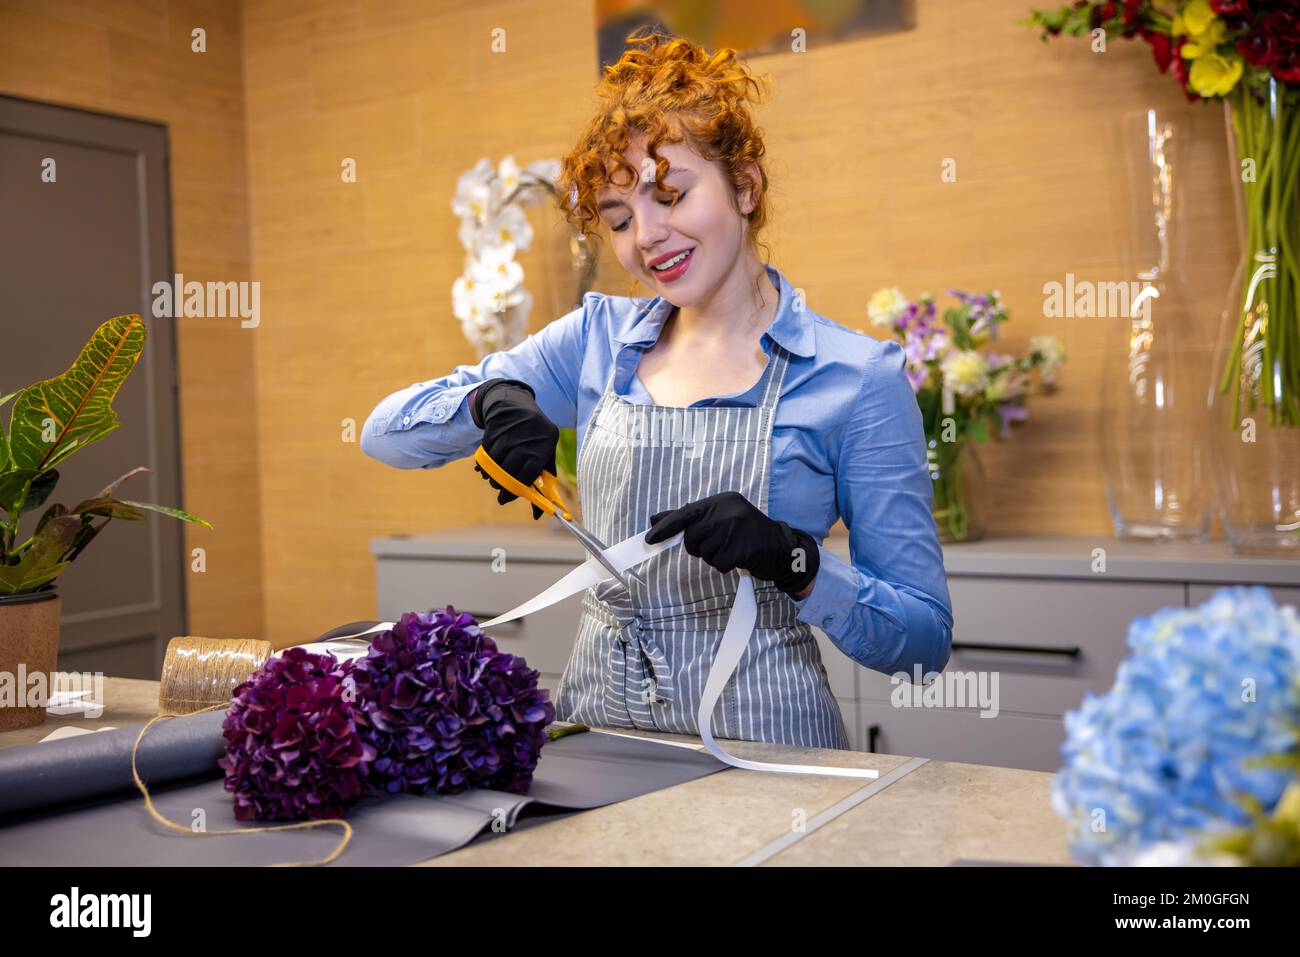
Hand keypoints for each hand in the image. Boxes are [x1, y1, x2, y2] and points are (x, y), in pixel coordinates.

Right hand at [471, 378, 558, 519]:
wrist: (517, 406)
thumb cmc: (536, 438)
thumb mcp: (545, 455)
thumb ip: (543, 484)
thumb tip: (539, 515)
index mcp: (543, 447)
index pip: (527, 475)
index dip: (515, 489)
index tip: (506, 498)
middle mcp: (526, 440)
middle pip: (508, 471)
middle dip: (500, 484)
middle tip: (498, 489)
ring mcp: (509, 434)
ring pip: (495, 464)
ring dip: (490, 475)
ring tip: (493, 477)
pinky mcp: (495, 429)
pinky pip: (485, 454)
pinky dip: (483, 463)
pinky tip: (486, 466)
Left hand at [644, 491, 818, 595]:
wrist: (781, 548)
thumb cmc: (746, 533)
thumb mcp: (720, 518)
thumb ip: (689, 518)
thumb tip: (655, 519)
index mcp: (721, 501)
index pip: (685, 513)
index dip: (666, 527)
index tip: (649, 539)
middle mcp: (727, 510)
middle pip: (692, 537)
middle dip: (699, 547)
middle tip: (718, 545)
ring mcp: (735, 528)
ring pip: (705, 552)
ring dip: (714, 557)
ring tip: (732, 549)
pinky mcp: (741, 547)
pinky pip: (718, 563)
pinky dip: (725, 565)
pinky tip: (738, 558)